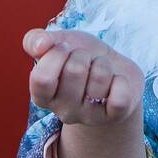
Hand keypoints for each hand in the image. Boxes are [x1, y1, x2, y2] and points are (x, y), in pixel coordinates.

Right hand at [23, 28, 144, 127]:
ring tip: (102, 71)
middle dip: (84, 55)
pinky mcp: (116, 114)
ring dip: (103, 64)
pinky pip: (120, 95)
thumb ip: (36, 41)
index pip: (42, 78)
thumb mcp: (57, 43)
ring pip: (100, 77)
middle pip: (75, 71)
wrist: (115, 69)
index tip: (65, 48)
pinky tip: (116, 83)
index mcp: (43, 97)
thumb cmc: (81, 58)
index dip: (56, 54)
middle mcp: (64, 111)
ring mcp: (90, 116)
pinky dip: (122, 80)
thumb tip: (40, 45)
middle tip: (87, 62)